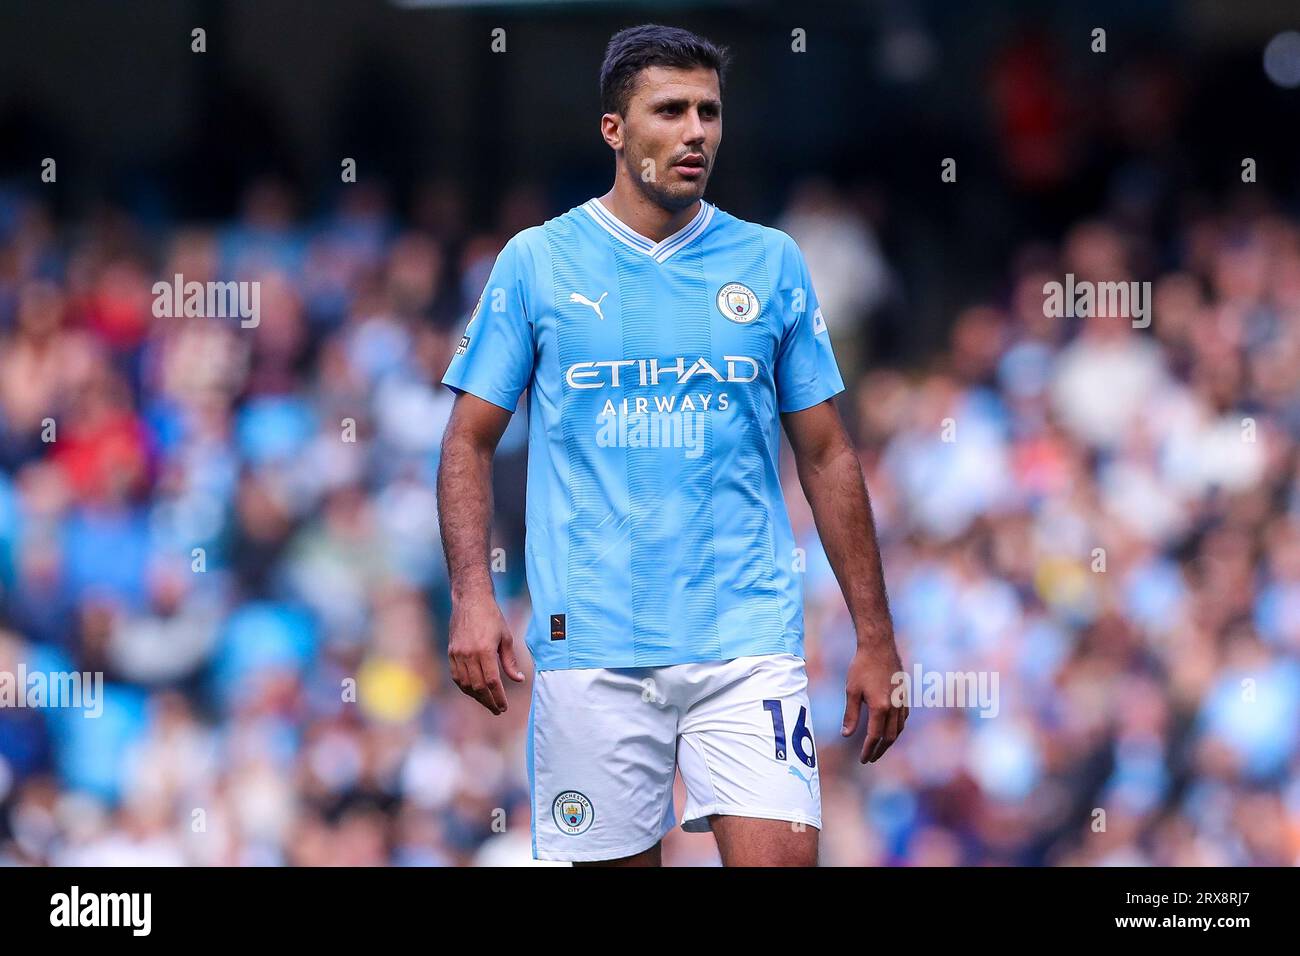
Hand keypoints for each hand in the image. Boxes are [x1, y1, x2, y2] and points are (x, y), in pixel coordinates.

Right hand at [447, 594, 525, 714]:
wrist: (470, 600)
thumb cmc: (492, 617)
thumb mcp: (506, 637)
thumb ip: (510, 661)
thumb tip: (518, 680)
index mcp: (485, 650)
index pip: (492, 682)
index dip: (498, 697)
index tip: (504, 707)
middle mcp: (469, 655)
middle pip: (478, 687)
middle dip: (488, 701)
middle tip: (497, 710)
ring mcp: (457, 654)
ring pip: (465, 684)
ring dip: (476, 697)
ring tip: (487, 702)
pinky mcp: (451, 652)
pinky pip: (456, 676)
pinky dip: (465, 687)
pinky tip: (474, 691)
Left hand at [841, 638, 907, 763]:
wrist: (879, 646)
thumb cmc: (861, 667)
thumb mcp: (851, 691)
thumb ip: (850, 715)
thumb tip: (846, 735)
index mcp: (880, 707)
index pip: (874, 736)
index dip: (868, 750)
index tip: (863, 759)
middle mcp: (894, 707)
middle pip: (890, 737)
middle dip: (880, 750)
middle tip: (871, 758)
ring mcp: (902, 701)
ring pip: (899, 728)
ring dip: (890, 741)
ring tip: (880, 747)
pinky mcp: (904, 695)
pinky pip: (904, 718)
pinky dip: (897, 728)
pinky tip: (890, 729)